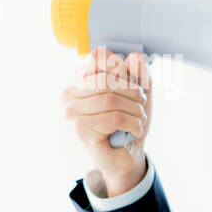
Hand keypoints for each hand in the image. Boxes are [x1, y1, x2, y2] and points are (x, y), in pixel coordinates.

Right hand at [62, 45, 151, 195]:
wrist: (127, 154)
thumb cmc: (129, 121)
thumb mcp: (140, 92)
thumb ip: (139, 73)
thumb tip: (134, 56)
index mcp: (80, 81)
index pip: (98, 57)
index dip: (123, 69)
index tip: (135, 87)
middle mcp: (69, 94)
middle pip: (107, 79)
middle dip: (133, 92)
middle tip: (141, 106)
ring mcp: (71, 111)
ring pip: (111, 99)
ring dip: (135, 111)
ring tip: (139, 120)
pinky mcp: (80, 128)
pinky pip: (114, 117)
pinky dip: (132, 124)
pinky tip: (135, 130)